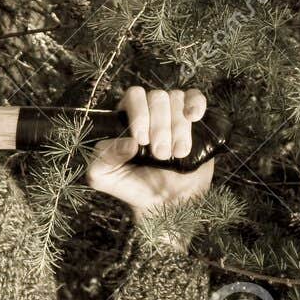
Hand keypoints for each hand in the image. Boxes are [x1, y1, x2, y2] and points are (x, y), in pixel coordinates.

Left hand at [86, 86, 214, 222]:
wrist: (166, 203)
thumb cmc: (132, 186)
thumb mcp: (103, 177)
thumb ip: (103, 158)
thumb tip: (128, 142)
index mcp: (125, 117)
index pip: (133, 96)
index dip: (139, 114)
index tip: (141, 141)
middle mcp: (149, 110)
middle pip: (157, 97)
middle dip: (160, 126)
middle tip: (160, 154)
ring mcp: (172, 113)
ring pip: (177, 100)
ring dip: (178, 127)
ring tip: (177, 153)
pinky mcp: (193, 121)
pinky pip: (196, 97)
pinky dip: (196, 103)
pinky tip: (194, 117)